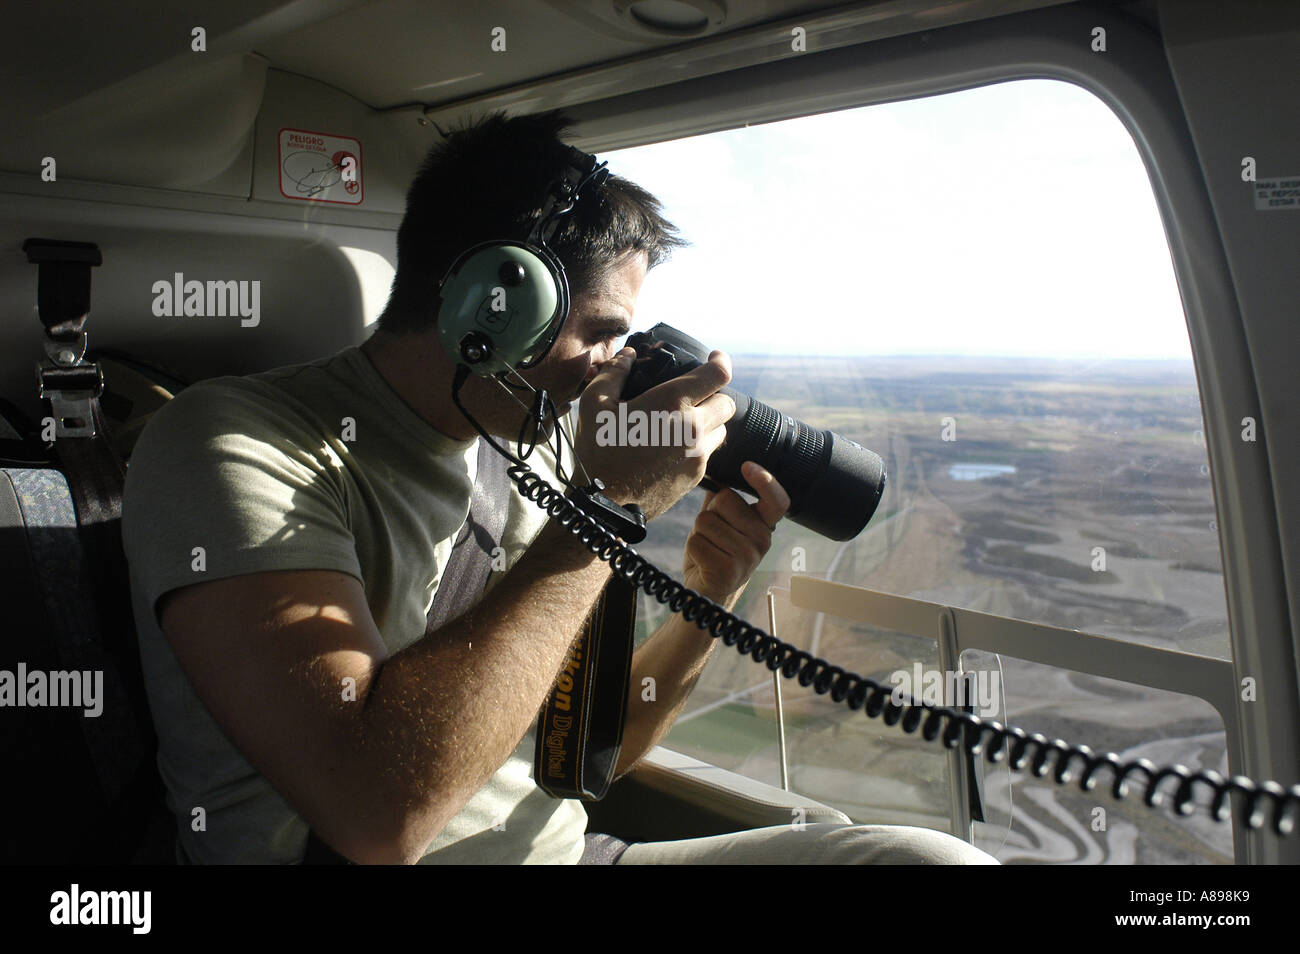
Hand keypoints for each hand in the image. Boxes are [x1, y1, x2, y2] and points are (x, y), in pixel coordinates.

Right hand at [573, 346, 735, 521]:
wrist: (604, 505)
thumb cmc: (597, 451)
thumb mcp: (595, 404)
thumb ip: (614, 373)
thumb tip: (628, 355)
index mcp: (671, 403)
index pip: (717, 375)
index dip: (721, 362)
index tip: (715, 358)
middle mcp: (693, 428)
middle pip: (727, 404)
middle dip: (714, 396)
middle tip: (694, 396)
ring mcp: (697, 456)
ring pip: (721, 431)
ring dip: (709, 423)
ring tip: (683, 424)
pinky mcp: (695, 478)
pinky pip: (708, 454)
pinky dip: (699, 447)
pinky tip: (673, 448)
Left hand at [682, 461, 790, 602]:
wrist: (706, 590)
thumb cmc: (714, 549)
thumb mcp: (722, 521)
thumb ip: (724, 496)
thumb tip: (716, 469)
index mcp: (765, 525)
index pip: (778, 500)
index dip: (766, 480)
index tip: (747, 466)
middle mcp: (763, 541)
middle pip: (725, 500)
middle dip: (710, 512)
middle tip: (714, 535)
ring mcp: (748, 558)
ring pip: (706, 520)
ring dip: (699, 533)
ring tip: (708, 548)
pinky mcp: (728, 571)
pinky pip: (696, 541)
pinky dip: (692, 549)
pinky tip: (703, 562)